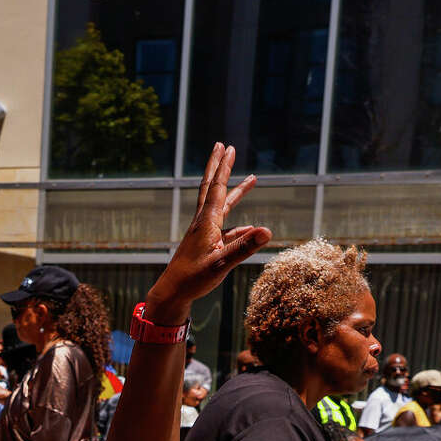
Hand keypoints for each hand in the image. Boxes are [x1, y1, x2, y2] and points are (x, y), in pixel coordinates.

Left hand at [144, 143, 270, 323]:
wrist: (172, 293)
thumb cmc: (193, 280)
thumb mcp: (221, 264)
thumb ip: (245, 247)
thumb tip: (267, 231)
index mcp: (206, 222)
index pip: (217, 188)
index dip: (224, 167)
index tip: (228, 148)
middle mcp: (203, 223)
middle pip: (212, 188)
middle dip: (219, 167)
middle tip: (224, 146)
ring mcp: (203, 233)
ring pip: (220, 206)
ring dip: (235, 192)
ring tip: (251, 180)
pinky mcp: (205, 244)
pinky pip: (225, 228)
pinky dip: (239, 225)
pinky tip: (252, 228)